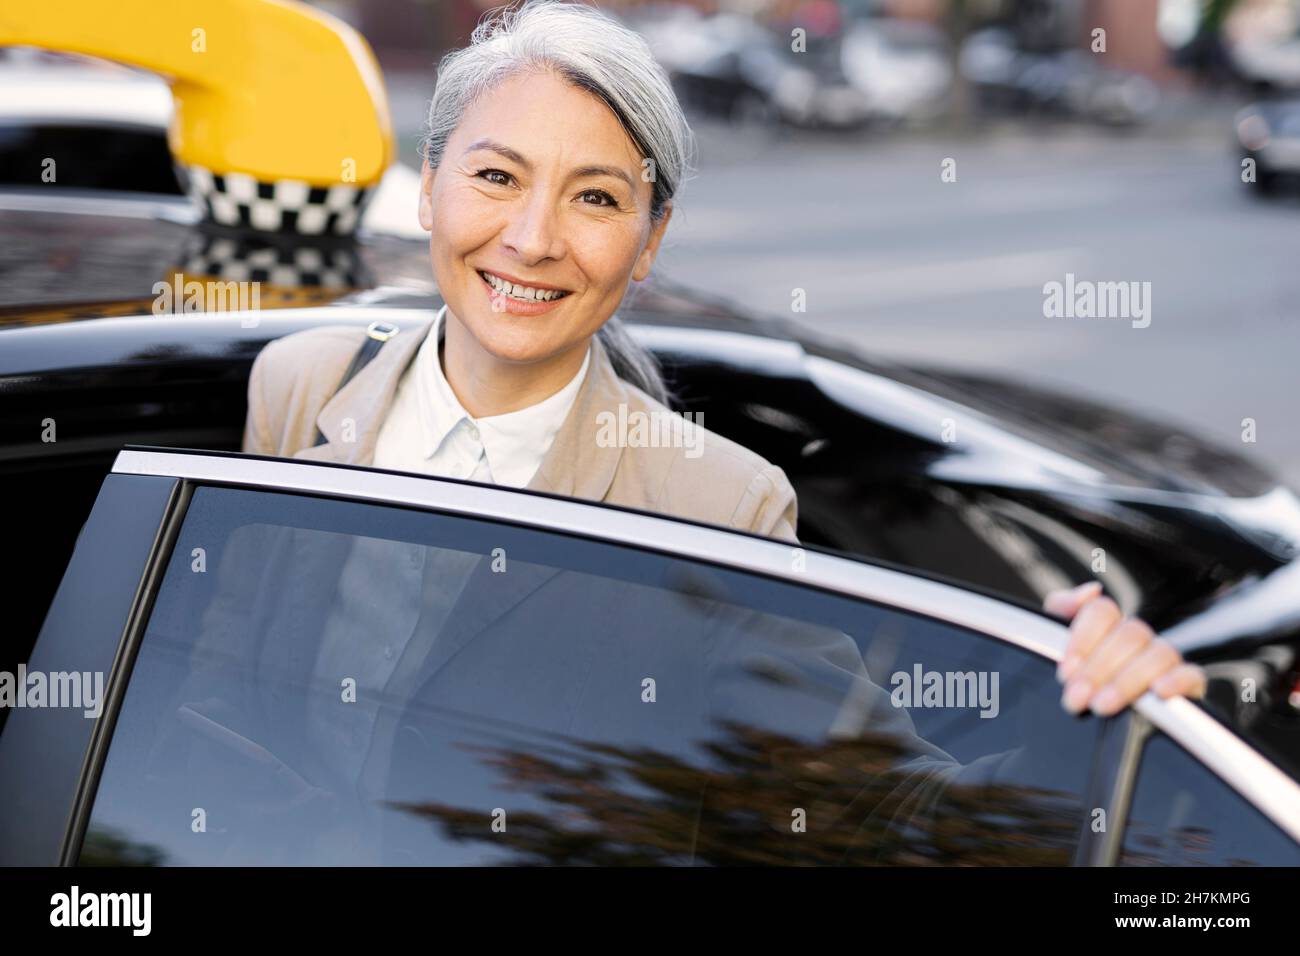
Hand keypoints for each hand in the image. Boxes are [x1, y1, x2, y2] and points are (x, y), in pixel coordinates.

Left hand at [1043, 582, 1205, 716]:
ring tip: (1102, 705)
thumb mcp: (1055, 645)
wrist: (1092, 731)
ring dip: (1128, 680)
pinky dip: (1177, 680)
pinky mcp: (1188, 686)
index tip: (1065, 672)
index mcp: (1108, 625)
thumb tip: (1091, 591)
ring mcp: (1165, 660)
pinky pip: (1193, 674)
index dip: (1083, 639)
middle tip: (1077, 697)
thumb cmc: (1077, 683)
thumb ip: (1061, 609)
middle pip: (1130, 633)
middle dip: (1099, 668)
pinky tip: (1158, 692)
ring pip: (1160, 652)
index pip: (1103, 611)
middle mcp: (1139, 638)